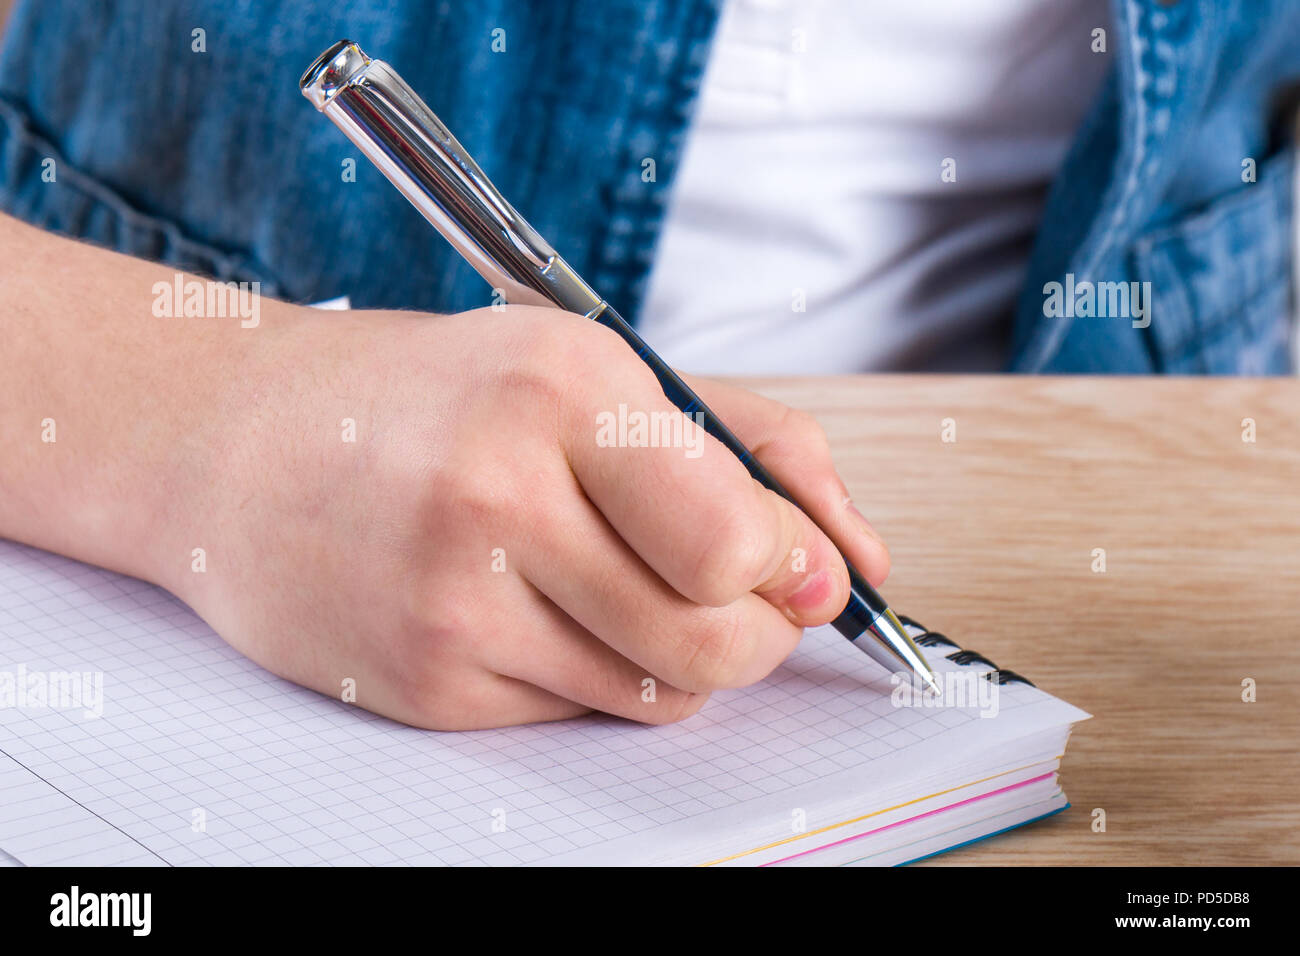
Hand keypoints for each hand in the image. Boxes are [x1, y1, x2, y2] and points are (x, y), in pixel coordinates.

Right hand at [162, 305, 889, 728]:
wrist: (241, 442)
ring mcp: (451, 601)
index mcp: (559, 389)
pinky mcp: (424, 683)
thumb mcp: (595, 367)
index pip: (737, 538)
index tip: (792, 562)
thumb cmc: (434, 397)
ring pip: (661, 694)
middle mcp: (497, 495)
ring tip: (622, 585)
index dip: (792, 564)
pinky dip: (592, 675)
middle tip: (735, 593)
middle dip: (758, 631)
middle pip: (717, 640)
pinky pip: (577, 715)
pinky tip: (536, 609)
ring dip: (679, 655)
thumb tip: (859, 561)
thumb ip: (754, 449)